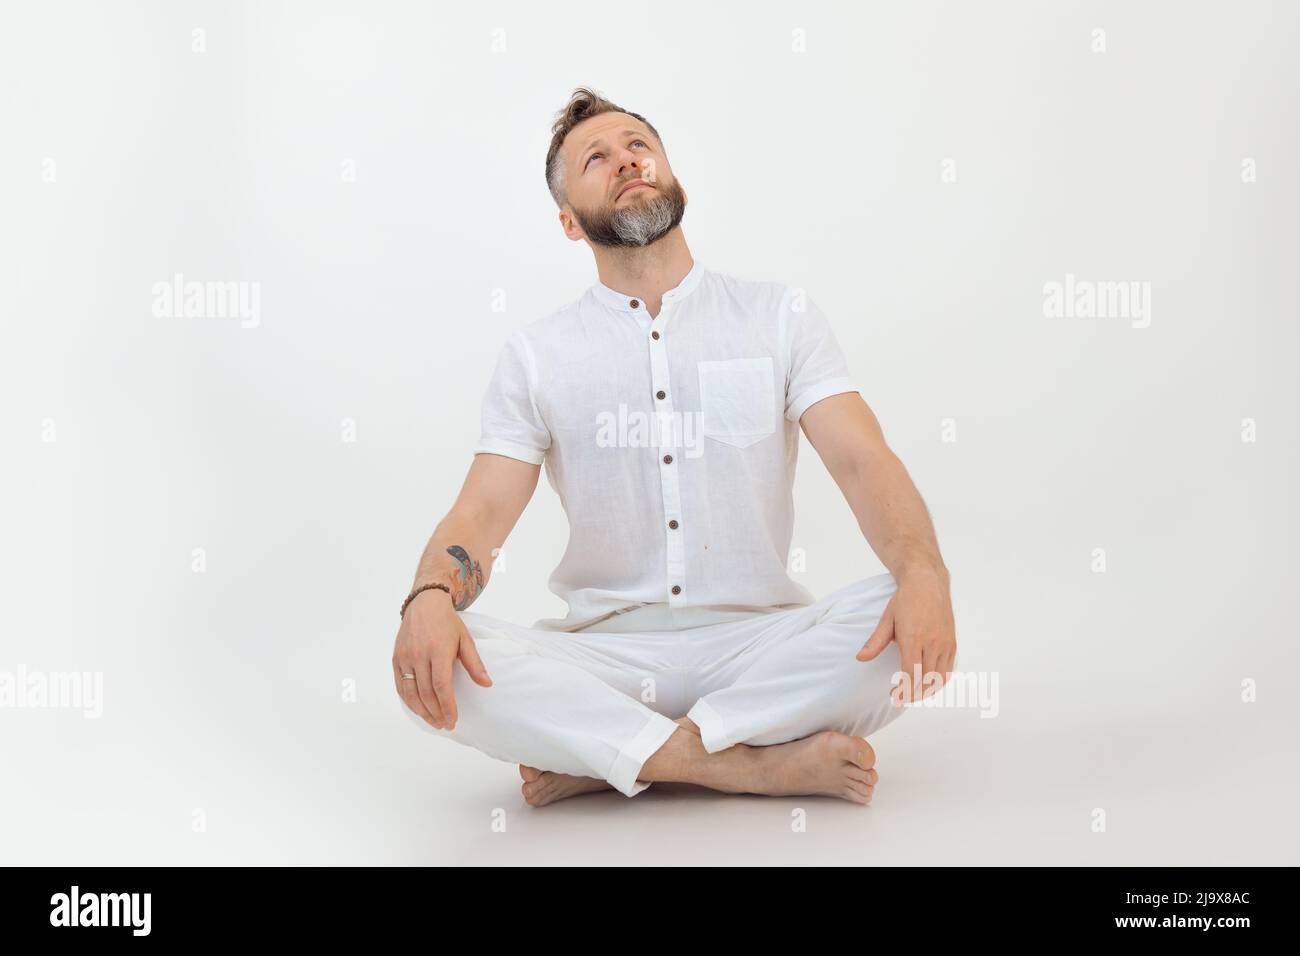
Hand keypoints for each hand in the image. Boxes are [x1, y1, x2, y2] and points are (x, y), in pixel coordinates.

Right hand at [392, 588, 491, 728]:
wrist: (425, 603)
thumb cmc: (447, 622)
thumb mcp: (465, 639)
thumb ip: (475, 663)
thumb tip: (487, 684)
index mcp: (438, 650)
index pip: (441, 685)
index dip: (447, 706)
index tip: (453, 720)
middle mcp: (419, 654)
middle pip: (426, 693)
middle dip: (436, 713)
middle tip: (445, 725)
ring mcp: (405, 657)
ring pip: (410, 693)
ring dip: (421, 711)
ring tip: (433, 721)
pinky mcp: (396, 658)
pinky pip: (400, 685)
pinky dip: (408, 701)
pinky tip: (418, 709)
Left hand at [856, 564, 955, 703]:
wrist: (928, 583)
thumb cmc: (905, 601)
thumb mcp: (886, 619)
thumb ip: (875, 642)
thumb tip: (860, 658)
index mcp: (914, 638)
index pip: (911, 674)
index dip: (903, 690)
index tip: (894, 695)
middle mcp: (932, 643)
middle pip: (926, 681)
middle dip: (913, 694)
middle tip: (900, 697)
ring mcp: (945, 644)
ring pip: (940, 679)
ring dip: (926, 691)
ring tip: (913, 693)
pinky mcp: (952, 643)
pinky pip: (948, 670)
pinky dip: (939, 682)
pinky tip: (927, 683)